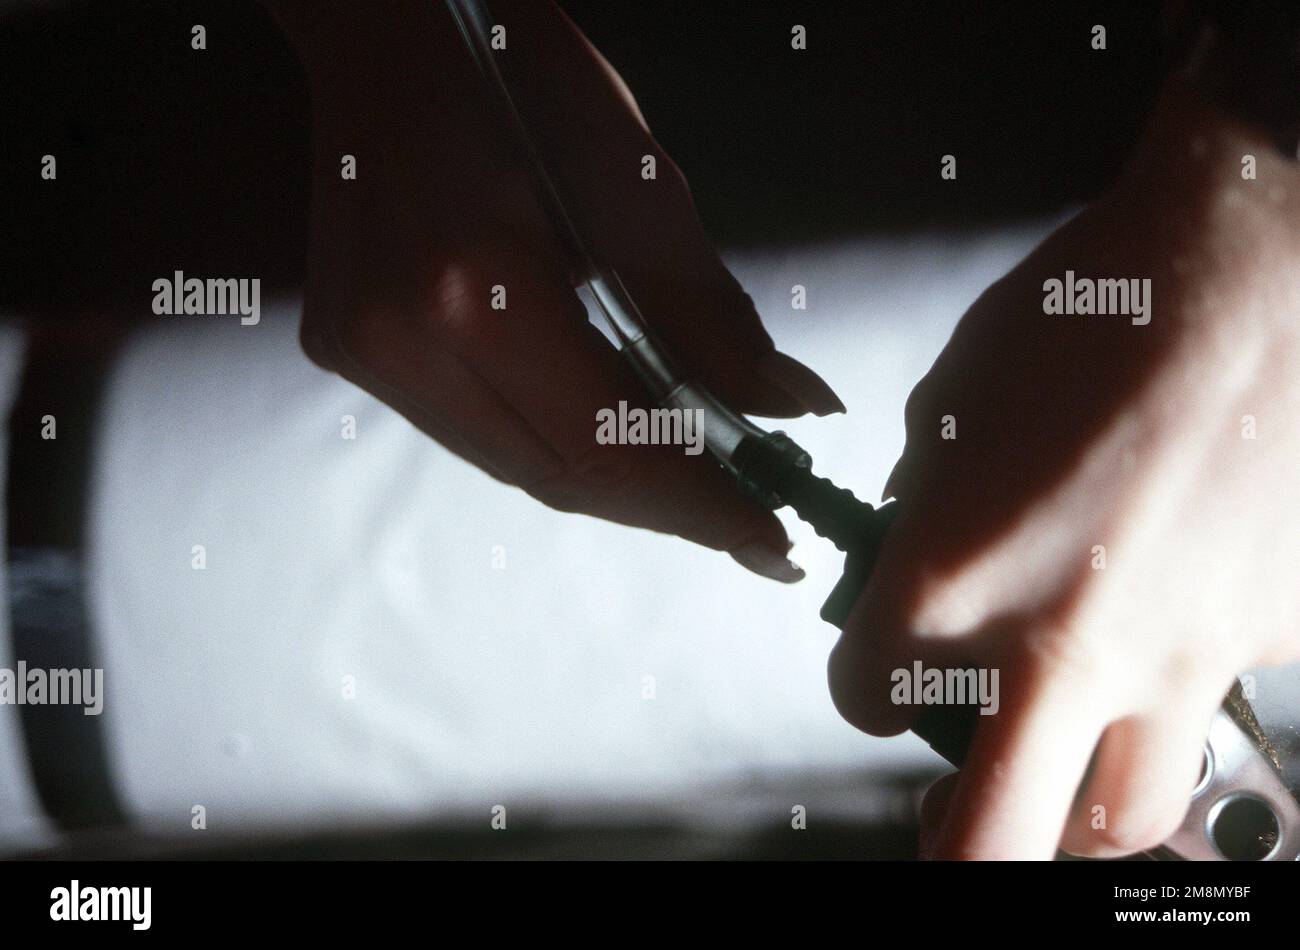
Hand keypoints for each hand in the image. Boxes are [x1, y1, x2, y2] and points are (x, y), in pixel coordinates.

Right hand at [269, 0, 843, 580]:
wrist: (385, 26)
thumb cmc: (517, 69)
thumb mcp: (635, 179)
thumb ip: (709, 315)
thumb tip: (792, 411)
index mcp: (472, 288)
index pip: (605, 442)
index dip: (696, 505)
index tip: (772, 543)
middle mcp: (399, 341)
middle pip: (558, 475)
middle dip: (666, 506)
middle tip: (752, 524)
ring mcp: (361, 352)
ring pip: (516, 466)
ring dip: (616, 481)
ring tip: (700, 485)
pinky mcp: (347, 350)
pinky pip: (476, 431)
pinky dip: (558, 443)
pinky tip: (616, 436)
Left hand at [829, 79, 1299, 858]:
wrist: (1252, 267)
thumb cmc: (1093, 315)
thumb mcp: (952, 408)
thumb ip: (920, 515)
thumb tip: (912, 563)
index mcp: (949, 583)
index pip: (865, 701)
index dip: (866, 686)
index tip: (883, 671)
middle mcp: (1060, 646)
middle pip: (991, 838)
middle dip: (959, 840)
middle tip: (955, 822)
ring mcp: (1180, 659)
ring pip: (1126, 813)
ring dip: (1079, 800)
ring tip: (1066, 758)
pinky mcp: (1270, 640)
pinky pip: (1218, 701)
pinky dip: (1181, 682)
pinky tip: (1174, 610)